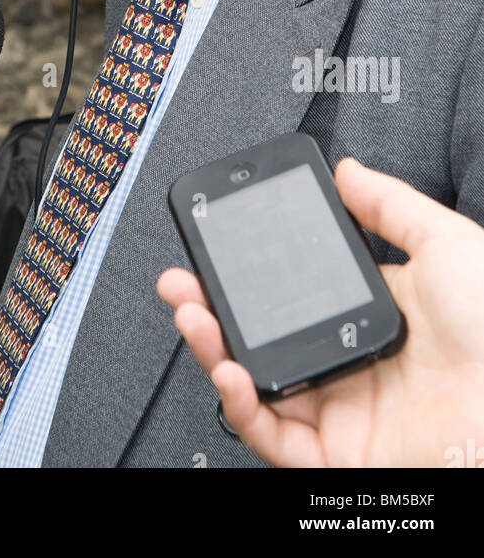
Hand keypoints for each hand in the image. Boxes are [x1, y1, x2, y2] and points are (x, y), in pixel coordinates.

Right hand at [157, 158, 483, 467]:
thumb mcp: (445, 243)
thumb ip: (390, 205)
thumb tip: (348, 171)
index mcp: (371, 315)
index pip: (293, 292)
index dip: (250, 273)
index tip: (219, 245)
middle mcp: (349, 363)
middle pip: (262, 338)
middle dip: (212, 308)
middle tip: (181, 280)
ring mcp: (341, 412)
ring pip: (256, 384)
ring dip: (213, 349)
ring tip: (191, 313)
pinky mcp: (339, 454)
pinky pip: (272, 436)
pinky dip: (240, 405)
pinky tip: (228, 368)